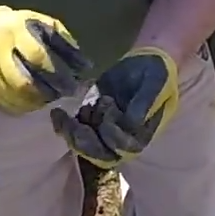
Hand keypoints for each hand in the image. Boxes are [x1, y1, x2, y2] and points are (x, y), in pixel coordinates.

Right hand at [0, 6, 87, 113]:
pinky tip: (36, 102)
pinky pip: (5, 104)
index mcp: (15, 32)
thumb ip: (63, 41)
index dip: (56, 71)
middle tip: (63, 94)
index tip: (72, 80)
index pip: (37, 56)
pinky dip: (23, 107)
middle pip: (23, 82)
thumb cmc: (21, 27)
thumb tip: (83, 65)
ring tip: (51, 97)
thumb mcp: (43, 23)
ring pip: (14, 97)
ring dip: (37, 102)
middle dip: (47, 92)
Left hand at [50, 47, 179, 167]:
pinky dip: (65, 124)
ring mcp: (104, 130)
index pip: (124, 147)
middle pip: (100, 153)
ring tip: (61, 116)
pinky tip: (57, 113)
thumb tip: (132, 123)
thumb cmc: (157, 74)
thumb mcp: (155, 84)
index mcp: (141, 134)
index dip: (113, 137)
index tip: (109, 115)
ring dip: (71, 132)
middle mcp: (122, 138)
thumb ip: (144, 103)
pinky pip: (76, 129)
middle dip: (84, 142)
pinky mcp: (91, 119)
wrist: (145, 62)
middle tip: (73, 126)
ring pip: (85, 143)